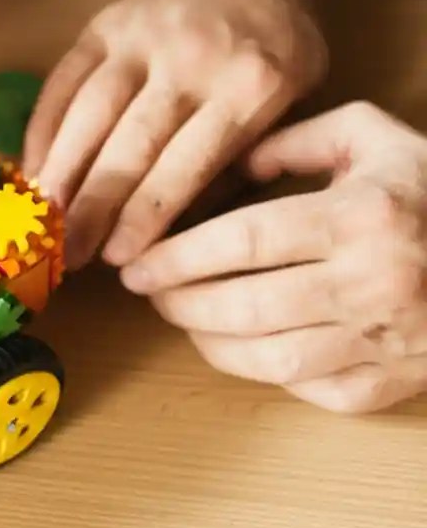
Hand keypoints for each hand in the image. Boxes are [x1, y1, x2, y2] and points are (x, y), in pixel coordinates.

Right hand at [24, 0, 326, 269]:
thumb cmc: (271, 54)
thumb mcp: (288, 109)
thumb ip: (236, 167)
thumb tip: (175, 238)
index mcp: (250, 89)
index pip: (187, 164)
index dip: (146, 215)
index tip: (118, 259)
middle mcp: (192, 61)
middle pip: (131, 143)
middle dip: (94, 205)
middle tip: (69, 253)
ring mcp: (140, 39)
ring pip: (89, 112)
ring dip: (59, 170)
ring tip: (40, 218)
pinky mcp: (102, 28)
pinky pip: (63, 82)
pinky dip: (42, 129)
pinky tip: (32, 170)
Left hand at [119, 103, 426, 413]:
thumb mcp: (372, 137)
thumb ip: (291, 141)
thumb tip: (223, 165)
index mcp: (364, 217)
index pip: (243, 243)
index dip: (177, 258)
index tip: (137, 263)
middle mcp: (375, 284)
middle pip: (245, 308)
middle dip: (180, 302)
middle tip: (150, 290)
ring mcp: (386, 341)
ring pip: (269, 360)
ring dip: (208, 342)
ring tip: (183, 316)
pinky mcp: (391, 384)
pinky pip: (307, 390)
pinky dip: (260, 372)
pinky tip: (237, 346)